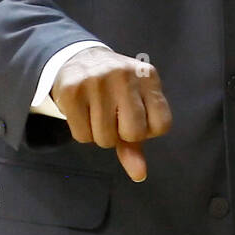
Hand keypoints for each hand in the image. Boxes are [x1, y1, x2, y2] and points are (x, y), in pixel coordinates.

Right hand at [51, 46, 171, 181]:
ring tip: (97, 113)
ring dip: (100, 135)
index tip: (137, 118)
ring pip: (105, 138)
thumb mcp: (134, 107)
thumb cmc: (115, 90)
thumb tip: (139, 175)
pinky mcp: (72, 90)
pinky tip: (83, 112)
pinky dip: (83, 133)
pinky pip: (82, 136)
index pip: (162, 125)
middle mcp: (125, 75)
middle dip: (122, 135)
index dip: (147, 131)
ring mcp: (97, 81)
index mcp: (148, 77)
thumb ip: (137, 143)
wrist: (81, 59)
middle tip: (114, 118)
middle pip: (133, 133)